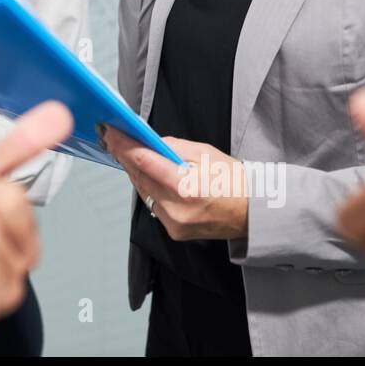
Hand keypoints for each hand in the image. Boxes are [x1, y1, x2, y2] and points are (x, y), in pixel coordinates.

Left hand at [98, 127, 248, 239]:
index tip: (111, 133)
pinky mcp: (173, 232)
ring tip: (129, 154)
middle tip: (115, 139)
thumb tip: (148, 142)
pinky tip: (148, 176)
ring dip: (136, 173)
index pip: (145, 162)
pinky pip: (153, 205)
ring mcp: (174, 223)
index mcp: (186, 187)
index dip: (124, 146)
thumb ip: (172, 147)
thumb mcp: (205, 153)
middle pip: (139, 177)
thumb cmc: (233, 180)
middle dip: (126, 157)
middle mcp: (176, 209)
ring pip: (143, 192)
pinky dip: (149, 189)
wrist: (253, 213)